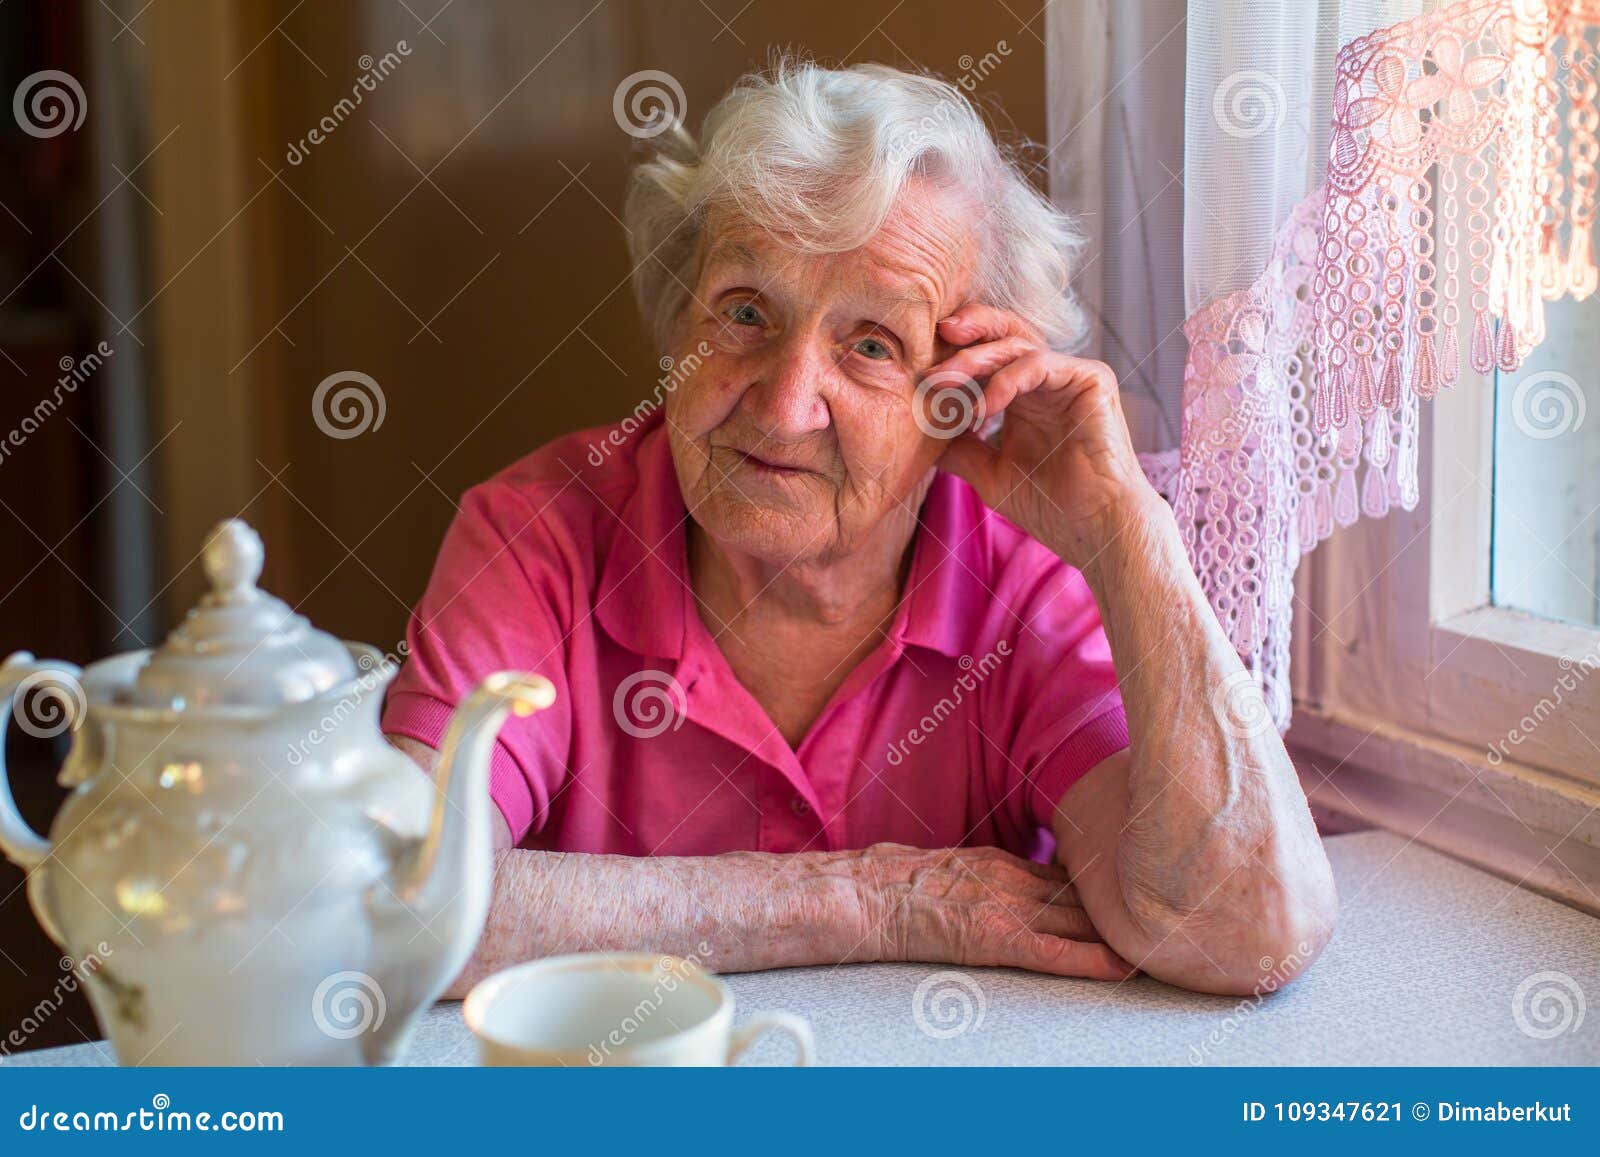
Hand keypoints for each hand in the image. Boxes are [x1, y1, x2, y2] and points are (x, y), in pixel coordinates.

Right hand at [846, 843, 1135, 979]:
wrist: (857, 893)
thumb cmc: (885, 885)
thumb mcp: (943, 867)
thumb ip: (978, 875)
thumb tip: (990, 887)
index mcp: (998, 861)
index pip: (1067, 872)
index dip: (1106, 885)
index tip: (1137, 887)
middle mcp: (1011, 877)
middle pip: (1084, 893)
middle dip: (1125, 904)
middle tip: (1171, 912)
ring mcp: (1005, 906)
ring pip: (1079, 920)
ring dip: (1120, 932)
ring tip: (1163, 940)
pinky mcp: (994, 936)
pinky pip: (1054, 952)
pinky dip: (1092, 960)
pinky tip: (1123, 967)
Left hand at [924, 304, 1160, 569]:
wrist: (1094, 529)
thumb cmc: (1051, 507)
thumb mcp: (989, 474)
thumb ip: (960, 449)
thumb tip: (919, 432)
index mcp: (1025, 396)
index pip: (989, 355)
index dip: (956, 355)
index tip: (920, 370)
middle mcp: (1048, 380)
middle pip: (1005, 333)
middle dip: (968, 330)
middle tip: (936, 336)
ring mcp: (1071, 376)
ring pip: (1017, 344)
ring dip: (975, 359)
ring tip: (942, 381)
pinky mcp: (1092, 379)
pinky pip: (1040, 363)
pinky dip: (1006, 380)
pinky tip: (984, 407)